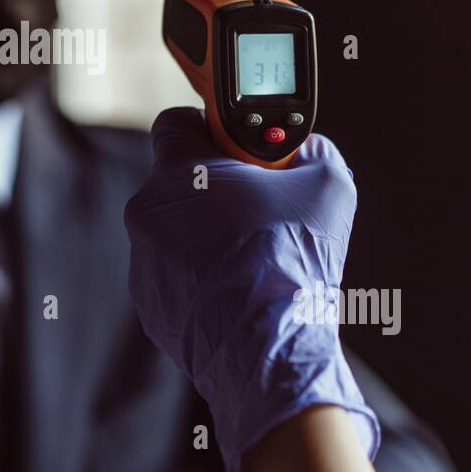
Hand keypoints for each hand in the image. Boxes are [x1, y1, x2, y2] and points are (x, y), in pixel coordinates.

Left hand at [124, 107, 378, 471]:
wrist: (267, 349)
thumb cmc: (290, 263)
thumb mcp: (327, 187)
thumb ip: (311, 152)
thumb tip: (307, 150)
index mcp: (179, 172)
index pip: (176, 122)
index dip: (208, 127)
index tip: (234, 146)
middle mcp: (149, 211)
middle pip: (179, 181)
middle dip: (214, 188)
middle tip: (256, 206)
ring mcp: (143, 259)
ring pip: (175, 230)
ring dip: (205, 235)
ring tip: (251, 257)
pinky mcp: (148, 301)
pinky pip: (172, 273)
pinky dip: (199, 276)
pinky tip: (236, 290)